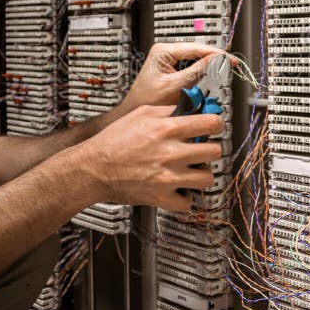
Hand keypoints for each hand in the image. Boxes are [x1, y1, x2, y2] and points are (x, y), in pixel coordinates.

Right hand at [80, 104, 224, 211]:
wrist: (93, 168)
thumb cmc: (112, 141)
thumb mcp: (141, 114)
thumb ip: (168, 110)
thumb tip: (190, 107)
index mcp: (167, 129)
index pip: (211, 123)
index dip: (216, 123)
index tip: (213, 126)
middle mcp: (171, 153)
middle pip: (215, 151)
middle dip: (210, 149)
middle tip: (202, 149)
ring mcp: (169, 177)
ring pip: (208, 177)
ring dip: (202, 173)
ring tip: (193, 169)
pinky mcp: (162, 197)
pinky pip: (189, 202)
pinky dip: (186, 197)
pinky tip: (179, 188)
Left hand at [121, 43, 225, 112]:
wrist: (136, 111)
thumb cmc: (147, 101)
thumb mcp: (176, 86)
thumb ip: (197, 71)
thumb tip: (216, 61)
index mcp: (163, 50)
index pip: (197, 47)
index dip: (217, 54)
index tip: (231, 60)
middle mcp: (164, 51)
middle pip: (197, 50)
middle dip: (214, 59)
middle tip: (229, 67)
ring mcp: (167, 58)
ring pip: (196, 58)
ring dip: (208, 66)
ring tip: (220, 72)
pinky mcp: (170, 66)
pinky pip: (191, 65)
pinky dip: (201, 71)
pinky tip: (208, 77)